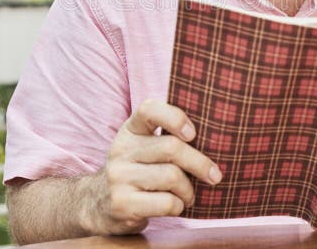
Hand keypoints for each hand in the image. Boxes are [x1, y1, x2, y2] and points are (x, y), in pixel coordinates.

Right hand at [94, 99, 221, 233]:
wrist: (99, 204)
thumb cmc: (138, 171)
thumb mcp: (145, 147)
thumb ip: (169, 138)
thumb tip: (218, 139)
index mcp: (130, 129)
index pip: (149, 110)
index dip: (175, 118)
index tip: (193, 134)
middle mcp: (120, 149)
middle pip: (171, 148)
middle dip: (200, 163)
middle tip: (214, 175)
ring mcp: (118, 176)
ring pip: (172, 177)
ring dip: (189, 190)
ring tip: (189, 195)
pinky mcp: (121, 203)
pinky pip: (166, 202)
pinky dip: (179, 206)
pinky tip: (175, 206)